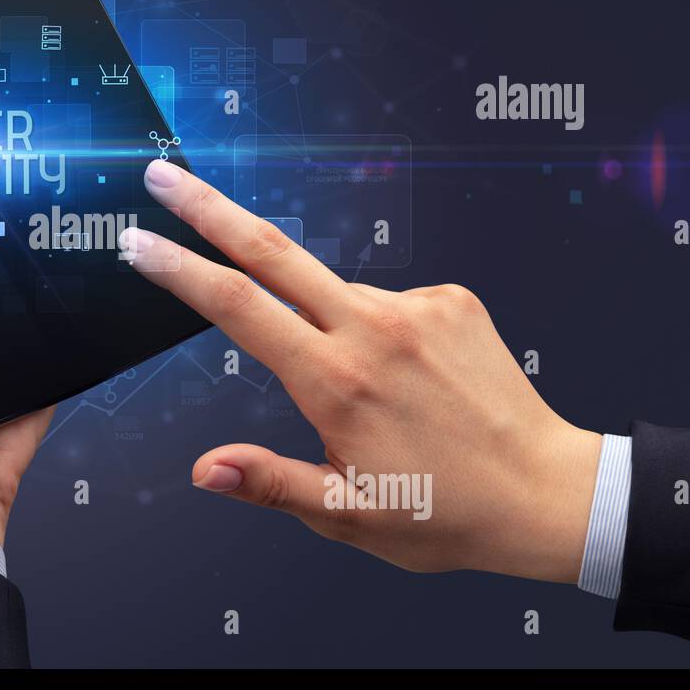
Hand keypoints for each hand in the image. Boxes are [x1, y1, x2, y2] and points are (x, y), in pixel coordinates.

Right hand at [121, 159, 601, 583]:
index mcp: (337, 381)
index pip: (238, 307)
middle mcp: (374, 328)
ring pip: (332, 292)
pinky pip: (384, 300)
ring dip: (319, 322)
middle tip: (165, 175)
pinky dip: (371, 328)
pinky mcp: (451, 298)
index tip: (139, 243)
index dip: (179, 269)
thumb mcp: (349, 514)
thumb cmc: (449, 511)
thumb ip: (271, 482)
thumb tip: (204, 469)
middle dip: (208, 207)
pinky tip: (403, 378)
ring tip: (370, 400)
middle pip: (272, 249)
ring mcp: (417, 306)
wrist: (550, 491)